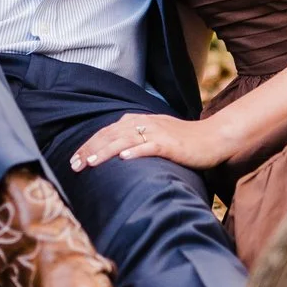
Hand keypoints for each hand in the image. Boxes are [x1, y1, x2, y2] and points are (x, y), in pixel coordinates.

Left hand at [71, 112, 229, 171]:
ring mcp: (158, 133)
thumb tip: (114, 151)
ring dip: (107, 150)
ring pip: (126, 139)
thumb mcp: (155, 136)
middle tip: (74, 165)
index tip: (73, 160)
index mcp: (139, 121)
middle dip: (90, 149)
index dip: (89, 145)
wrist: (212, 138)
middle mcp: (145, 124)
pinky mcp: (170, 144)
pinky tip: (124, 158)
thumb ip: (135, 138)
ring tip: (91, 162)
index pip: (107, 132)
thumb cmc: (183, 141)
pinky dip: (136, 151)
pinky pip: (151, 146)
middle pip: (111, 135)